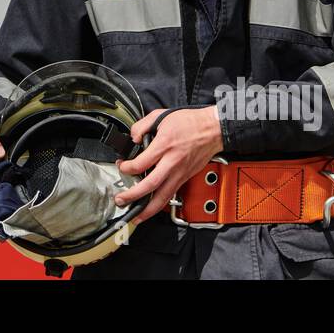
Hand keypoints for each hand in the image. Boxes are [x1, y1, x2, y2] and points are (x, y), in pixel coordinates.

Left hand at [113, 107, 223, 223]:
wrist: (213, 129)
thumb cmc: (190, 122)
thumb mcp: (161, 116)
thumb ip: (142, 126)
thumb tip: (132, 138)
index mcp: (165, 145)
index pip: (141, 163)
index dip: (127, 168)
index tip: (121, 167)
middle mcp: (172, 162)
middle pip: (150, 185)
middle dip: (133, 195)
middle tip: (121, 199)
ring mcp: (180, 173)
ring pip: (163, 197)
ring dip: (148, 210)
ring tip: (135, 216)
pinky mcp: (185, 178)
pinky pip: (171, 194)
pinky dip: (160, 205)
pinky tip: (151, 209)